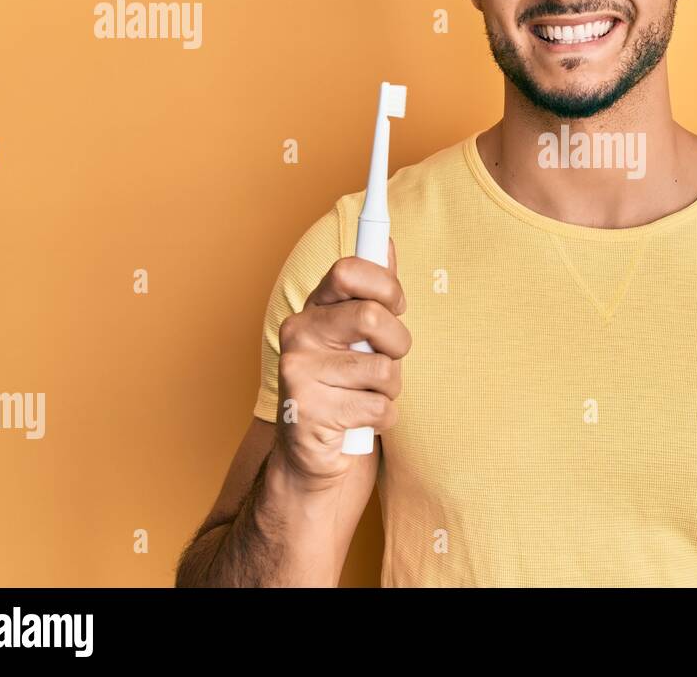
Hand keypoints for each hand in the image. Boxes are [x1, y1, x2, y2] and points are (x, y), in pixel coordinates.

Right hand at [274, 238, 409, 488]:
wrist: (315, 453)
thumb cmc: (348, 384)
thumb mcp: (361, 333)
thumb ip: (373, 290)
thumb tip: (386, 243)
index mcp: (314, 308)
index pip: (348, 271)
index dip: (385, 286)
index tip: (395, 304)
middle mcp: (299, 333)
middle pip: (372, 317)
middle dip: (398, 343)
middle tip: (387, 359)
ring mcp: (298, 372)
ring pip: (382, 369)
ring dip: (390, 388)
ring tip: (367, 395)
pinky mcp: (308, 412)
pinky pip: (378, 407)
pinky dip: (382, 418)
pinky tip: (359, 421)